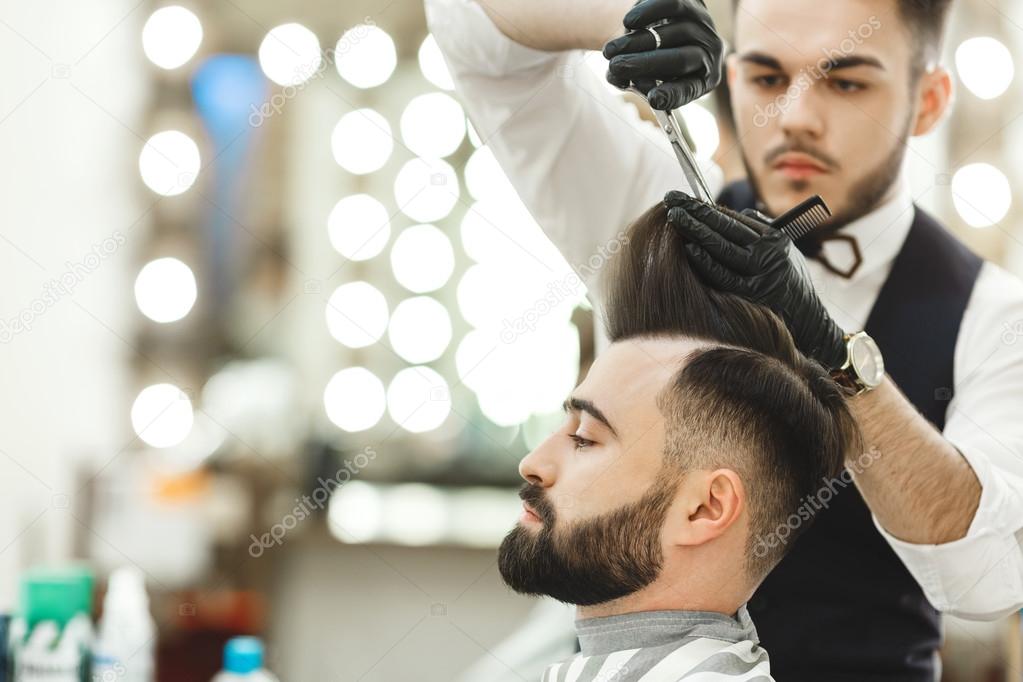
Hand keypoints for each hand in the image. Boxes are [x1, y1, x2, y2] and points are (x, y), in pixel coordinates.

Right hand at [602, 0, 724, 109]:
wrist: (662, 28)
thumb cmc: (653, 61)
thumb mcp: (646, 78)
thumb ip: (633, 82)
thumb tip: (620, 78)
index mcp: (703, 79)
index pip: (689, 90)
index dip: (671, 94)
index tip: (652, 99)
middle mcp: (709, 52)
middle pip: (680, 60)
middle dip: (645, 64)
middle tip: (616, 67)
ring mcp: (703, 26)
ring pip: (673, 33)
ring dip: (637, 42)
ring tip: (610, 51)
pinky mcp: (691, 3)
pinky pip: (672, 6)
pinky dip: (648, 13)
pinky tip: (629, 22)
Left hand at [664, 191, 848, 369]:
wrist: (806, 318)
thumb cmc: (787, 279)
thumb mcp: (783, 249)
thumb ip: (761, 230)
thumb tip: (740, 212)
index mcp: (773, 238)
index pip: (734, 218)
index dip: (706, 207)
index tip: (684, 198)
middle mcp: (767, 253)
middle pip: (725, 228)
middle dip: (696, 212)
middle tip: (671, 200)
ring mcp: (759, 275)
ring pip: (722, 248)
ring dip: (696, 232)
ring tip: (674, 219)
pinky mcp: (751, 295)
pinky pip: (723, 276)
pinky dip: (706, 262)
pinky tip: (689, 249)